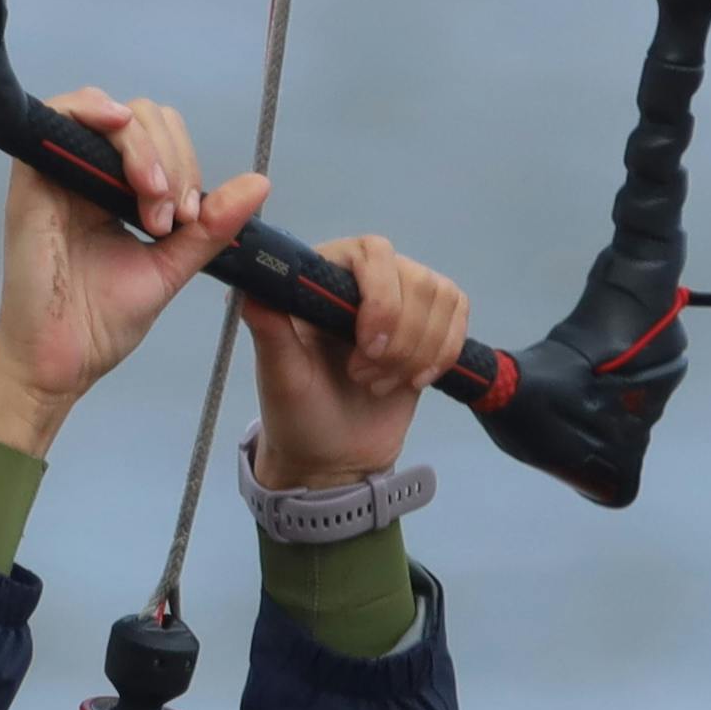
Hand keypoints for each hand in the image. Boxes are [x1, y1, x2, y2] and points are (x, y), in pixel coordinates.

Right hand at [0, 89, 264, 453]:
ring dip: (144, 147)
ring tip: (150, 196)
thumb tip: (259, 184)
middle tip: (170, 217)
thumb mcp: (170, 266)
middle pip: (143, 119)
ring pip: (111, 113)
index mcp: (116, 193)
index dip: (185, 164)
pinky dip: (95, 109)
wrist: (60, 362)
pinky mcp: (33, 177)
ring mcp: (58, 173)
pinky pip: (61, 113)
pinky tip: (120, 129)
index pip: (162, 140)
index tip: (189, 218)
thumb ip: (210, 227)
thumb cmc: (100, 323)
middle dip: (173, 159)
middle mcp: (86, 176)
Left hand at [239, 232, 469, 490]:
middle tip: (362, 378)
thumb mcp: (279, 376)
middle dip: (400, 338)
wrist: (333, 457)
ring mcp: (403, 300)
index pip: (372, 253)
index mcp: (322, 277)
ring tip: (377, 385)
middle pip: (416, 278)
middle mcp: (365, 278)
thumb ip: (270, 329)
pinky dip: (442, 354)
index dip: (382, 299)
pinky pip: (459, 318)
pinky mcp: (430, 326)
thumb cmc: (298, 414)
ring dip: (418, 352)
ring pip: (442, 299)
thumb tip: (251, 287)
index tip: (367, 348)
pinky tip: (412, 381)